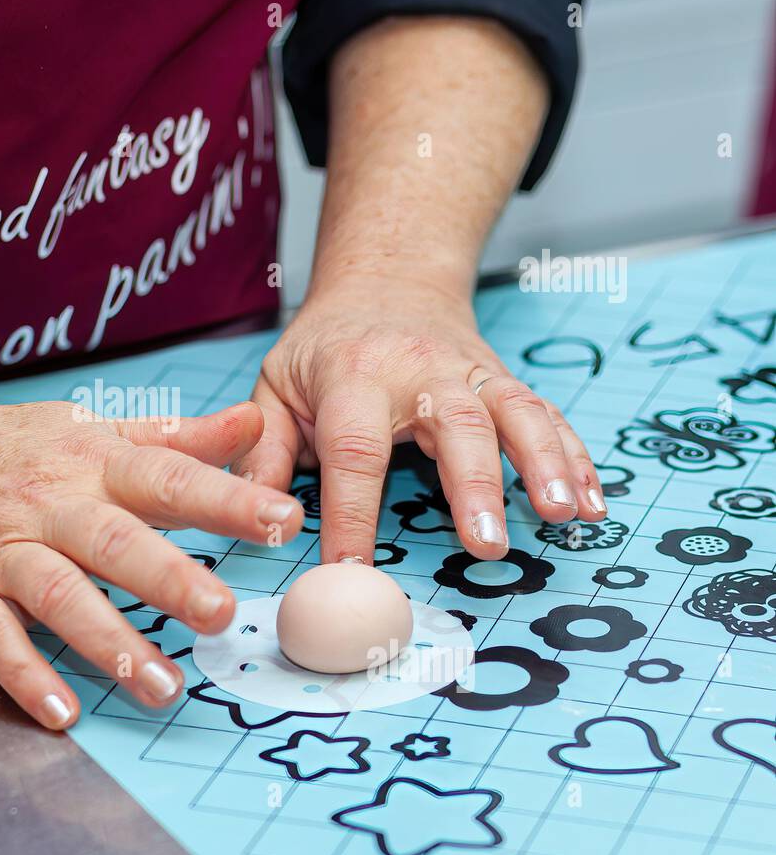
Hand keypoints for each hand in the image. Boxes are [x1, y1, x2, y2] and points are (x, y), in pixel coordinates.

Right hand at [0, 398, 302, 728]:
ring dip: (107, 640)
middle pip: (113, 539)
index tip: (286, 519)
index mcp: (88, 461)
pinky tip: (61, 712)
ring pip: (57, 595)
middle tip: (224, 614)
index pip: (166, 475)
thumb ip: (170, 438)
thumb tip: (253, 427)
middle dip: (170, 575)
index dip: (225, 498)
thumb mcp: (81, 429)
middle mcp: (48, 504)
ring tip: (160, 684)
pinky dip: (24, 674)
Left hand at [234, 279, 605, 563]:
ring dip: (545, 463)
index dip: (352, 515)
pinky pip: (546, 415)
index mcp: (353, 376)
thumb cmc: (325, 349)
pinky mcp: (503, 381)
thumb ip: (265, 452)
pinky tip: (593, 503)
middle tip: (488, 544)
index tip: (351, 574)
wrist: (385, 280)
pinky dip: (575, 457)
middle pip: (456, 424)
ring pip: (516, 412)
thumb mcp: (275, 386)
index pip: (353, 453)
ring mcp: (471, 372)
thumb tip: (260, 521)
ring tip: (566, 515)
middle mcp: (421, 371)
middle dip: (476, 485)